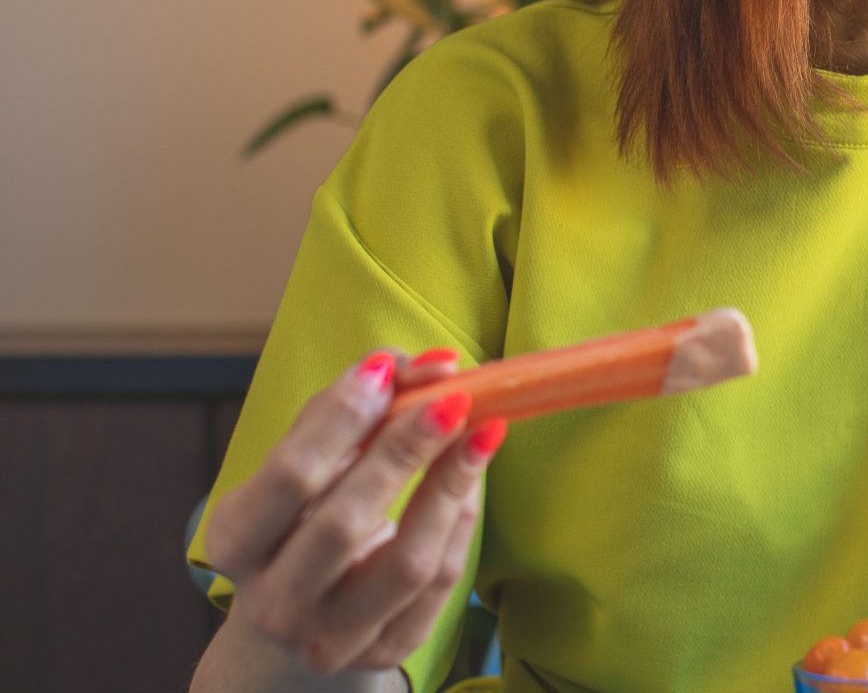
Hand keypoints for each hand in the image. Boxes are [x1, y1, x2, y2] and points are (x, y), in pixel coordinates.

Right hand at [202, 347, 506, 676]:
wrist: (304, 613)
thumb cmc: (308, 512)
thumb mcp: (312, 459)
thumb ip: (356, 405)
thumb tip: (431, 364)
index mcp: (237, 541)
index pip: (289, 477)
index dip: (340, 419)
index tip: (385, 369)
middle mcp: (275, 600)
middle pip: (345, 521)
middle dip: (404, 449)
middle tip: (453, 395)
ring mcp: (331, 637)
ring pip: (407, 563)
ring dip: (451, 483)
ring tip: (485, 426)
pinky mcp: (385, 649)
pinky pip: (441, 582)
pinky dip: (464, 518)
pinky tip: (477, 470)